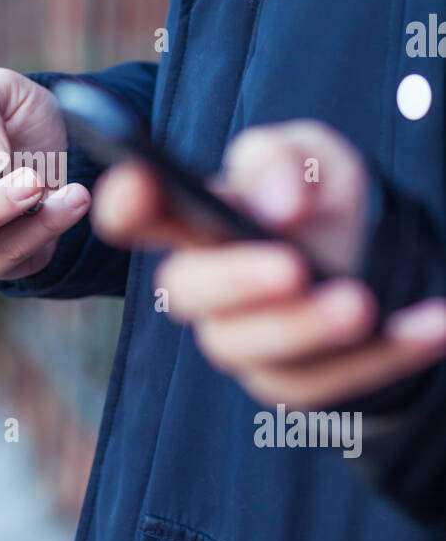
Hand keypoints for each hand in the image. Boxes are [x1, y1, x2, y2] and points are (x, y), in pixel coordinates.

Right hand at [91, 121, 445, 406]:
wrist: (373, 263)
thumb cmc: (320, 202)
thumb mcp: (313, 158)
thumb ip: (284, 159)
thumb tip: (276, 203)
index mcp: (194, 223)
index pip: (136, 216)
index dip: (126, 204)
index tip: (142, 181)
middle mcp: (203, 288)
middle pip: (185, 292)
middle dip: (235, 280)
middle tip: (291, 267)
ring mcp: (240, 340)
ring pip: (250, 350)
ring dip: (308, 328)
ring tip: (361, 304)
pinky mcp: (289, 382)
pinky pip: (328, 382)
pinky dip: (386, 354)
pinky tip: (431, 323)